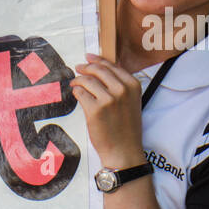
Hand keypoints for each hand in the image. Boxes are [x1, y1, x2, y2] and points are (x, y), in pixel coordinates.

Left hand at [71, 54, 146, 168]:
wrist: (124, 150)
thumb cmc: (126, 127)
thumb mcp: (131, 102)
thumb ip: (120, 86)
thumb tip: (101, 69)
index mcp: (133, 85)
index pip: (112, 65)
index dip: (98, 60)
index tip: (88, 57)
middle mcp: (122, 90)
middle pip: (98, 70)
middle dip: (85, 67)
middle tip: (78, 68)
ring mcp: (108, 99)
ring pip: (87, 80)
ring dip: (78, 80)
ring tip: (74, 83)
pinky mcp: (95, 110)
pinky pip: (80, 93)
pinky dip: (76, 92)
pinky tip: (76, 95)